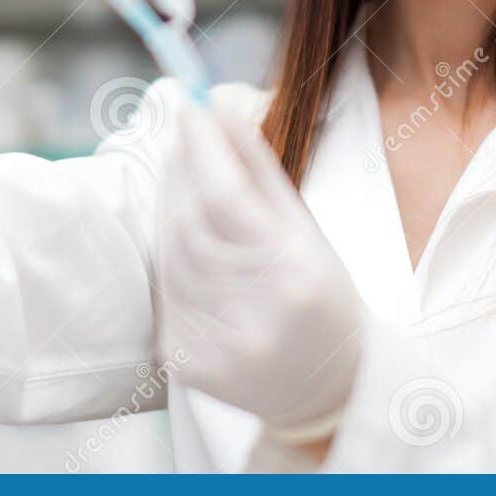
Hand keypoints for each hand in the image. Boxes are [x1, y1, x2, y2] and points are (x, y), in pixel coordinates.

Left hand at [158, 95, 364, 435]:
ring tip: (181, 175)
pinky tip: (182, 233)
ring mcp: (217, 347)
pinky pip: (166, 293)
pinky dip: (169, 255)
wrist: (329, 388)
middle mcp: (255, 317)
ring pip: (171, 256)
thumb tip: (220, 107)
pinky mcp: (189, 365)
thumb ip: (261, 170)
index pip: (227, 197)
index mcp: (295, 278)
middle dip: (180, 170)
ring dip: (169, 206)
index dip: (202, 148)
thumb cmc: (322, 295)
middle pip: (190, 224)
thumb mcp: (308, 231)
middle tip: (180, 133)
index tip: (190, 108)